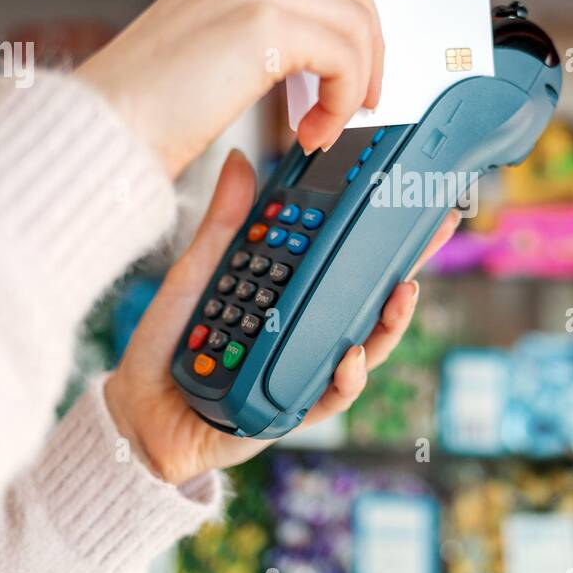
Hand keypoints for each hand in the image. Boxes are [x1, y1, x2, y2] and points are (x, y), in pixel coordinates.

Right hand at [75, 0, 433, 176]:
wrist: (105, 129)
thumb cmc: (150, 107)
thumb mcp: (216, 55)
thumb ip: (269, 38)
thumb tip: (327, 58)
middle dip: (376, 45)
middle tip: (367, 96)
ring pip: (357, 23)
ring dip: (355, 84)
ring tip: (325, 124)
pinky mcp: (264, 23)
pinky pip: (344, 55)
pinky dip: (342, 100)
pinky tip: (311, 129)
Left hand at [104, 150, 459, 484]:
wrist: (138, 412)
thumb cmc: (168, 345)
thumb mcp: (195, 275)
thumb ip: (223, 224)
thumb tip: (239, 161)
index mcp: (289, 296)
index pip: (344, 262)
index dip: (381, 235)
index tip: (411, 198)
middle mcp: (305, 332)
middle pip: (369, 301)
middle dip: (406, 268)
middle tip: (434, 233)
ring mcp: (304, 371)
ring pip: (365, 349)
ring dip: (388, 323)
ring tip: (401, 295)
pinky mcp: (294, 411)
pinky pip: (329, 397)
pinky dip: (345, 378)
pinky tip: (350, 356)